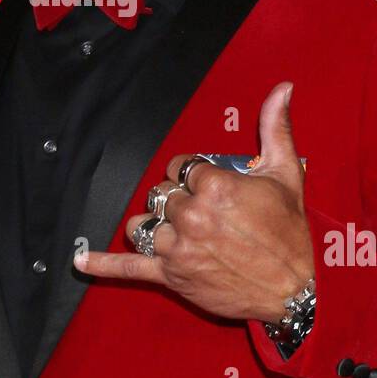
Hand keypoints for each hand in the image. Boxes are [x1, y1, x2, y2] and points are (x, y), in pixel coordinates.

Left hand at [74, 81, 312, 323]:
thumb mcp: (286, 174)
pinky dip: (103, 264)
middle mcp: (191, 215)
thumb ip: (276, 127)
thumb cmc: (291, 232)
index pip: (180, 168)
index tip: (203, 183)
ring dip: (155, 225)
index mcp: (214, 186)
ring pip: (144, 224)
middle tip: (202, 211)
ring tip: (175, 229)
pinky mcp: (171, 276)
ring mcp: (178, 247)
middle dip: (178, 200)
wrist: (296, 289)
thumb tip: (282, 88)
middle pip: (162, 195)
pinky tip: (80, 260)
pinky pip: (129, 267)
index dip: (190, 174)